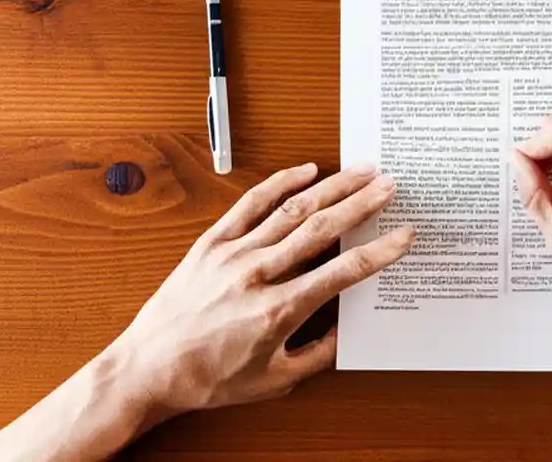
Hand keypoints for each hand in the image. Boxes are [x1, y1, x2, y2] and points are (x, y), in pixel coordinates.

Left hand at [108, 162, 411, 416]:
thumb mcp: (275, 380)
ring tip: (360, 171)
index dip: (379, 252)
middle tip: (389, 186)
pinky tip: (307, 170)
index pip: (342, 272)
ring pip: (291, 210)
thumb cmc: (209, 378)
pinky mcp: (211, 243)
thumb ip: (319, 354)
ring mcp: (232, 255)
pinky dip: (280, 183)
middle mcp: (256, 276)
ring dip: (331, 187)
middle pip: (321, 229)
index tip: (403, 236)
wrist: (148, 368)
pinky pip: (250, 204)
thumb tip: (349, 328)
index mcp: (277, 311)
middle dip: (361, 204)